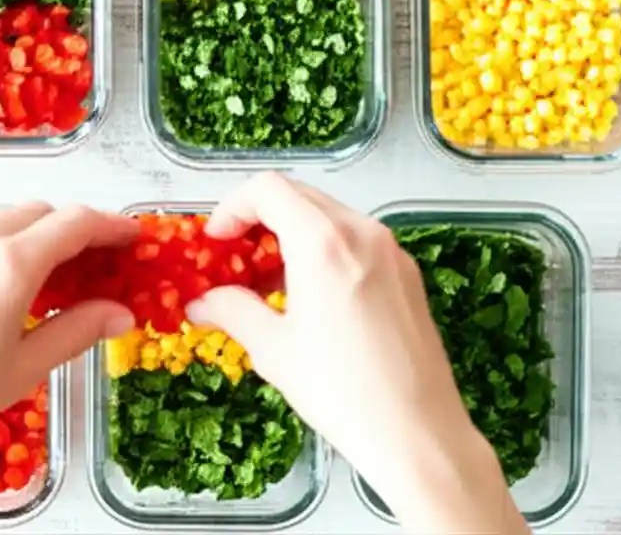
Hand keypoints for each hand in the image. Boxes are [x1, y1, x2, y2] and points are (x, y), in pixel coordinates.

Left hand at [0, 203, 136, 534]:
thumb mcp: (25, 368)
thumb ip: (77, 331)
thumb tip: (120, 314)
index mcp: (9, 266)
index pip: (74, 223)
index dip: (110, 225)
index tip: (131, 237)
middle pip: (37, 214)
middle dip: (72, 230)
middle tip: (95, 263)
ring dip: (31, 241)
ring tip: (45, 285)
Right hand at [186, 173, 526, 533]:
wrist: (418, 432)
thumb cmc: (344, 392)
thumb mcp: (274, 350)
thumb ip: (232, 311)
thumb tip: (202, 302)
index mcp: (323, 244)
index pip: (268, 189)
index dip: (232, 207)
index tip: (217, 240)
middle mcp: (362, 233)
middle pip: (299, 195)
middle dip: (260, 218)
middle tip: (235, 257)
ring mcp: (391, 251)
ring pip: (329, 216)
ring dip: (292, 234)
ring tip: (270, 283)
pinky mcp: (407, 273)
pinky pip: (356, 241)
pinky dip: (325, 251)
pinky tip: (311, 297)